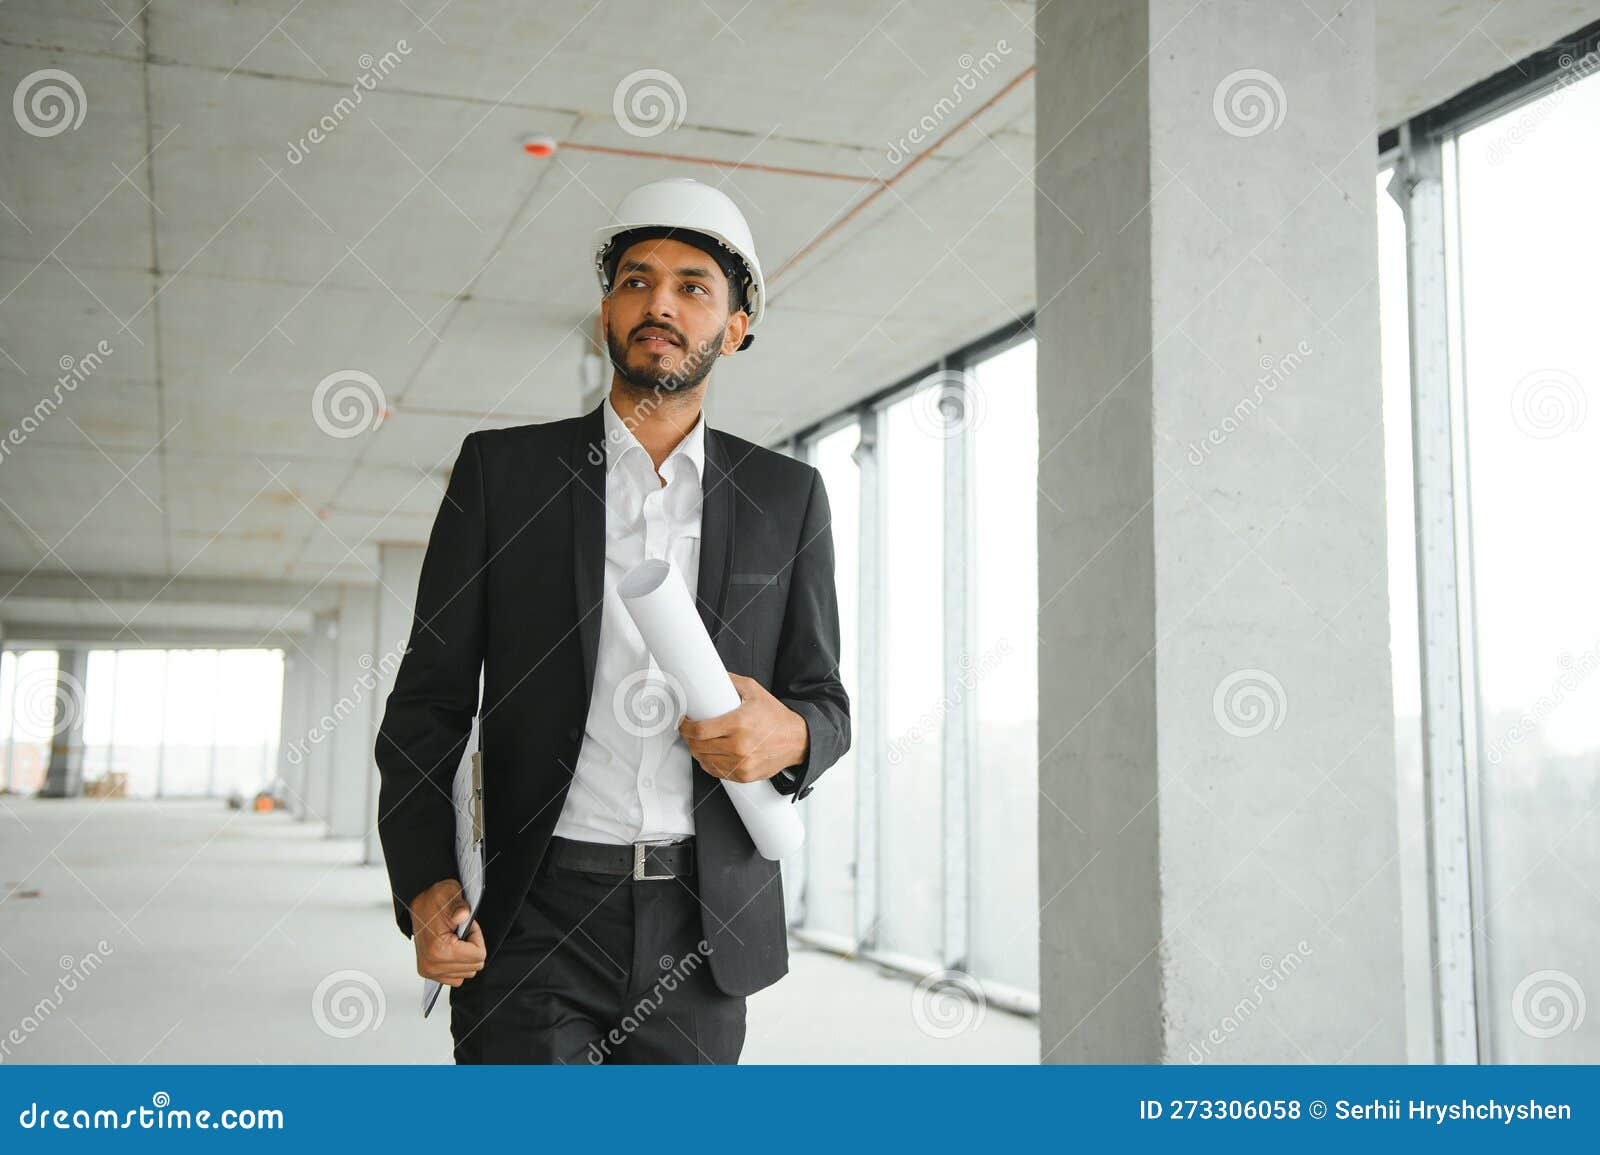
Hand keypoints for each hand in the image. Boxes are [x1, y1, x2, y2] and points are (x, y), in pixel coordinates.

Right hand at [409, 878, 485, 986]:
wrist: (420, 906)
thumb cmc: (435, 901)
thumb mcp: (450, 894)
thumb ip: (459, 906)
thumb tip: (462, 915)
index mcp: (438, 949)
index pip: (478, 956)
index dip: (476, 937)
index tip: (466, 926)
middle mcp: (432, 965)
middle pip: (474, 966)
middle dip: (472, 947)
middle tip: (461, 931)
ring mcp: (430, 971)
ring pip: (467, 973)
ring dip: (466, 956)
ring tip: (456, 938)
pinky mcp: (430, 973)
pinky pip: (457, 978)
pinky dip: (459, 964)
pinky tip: (452, 949)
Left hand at [679, 673, 807, 783]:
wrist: (796, 740)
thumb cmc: (775, 717)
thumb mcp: (754, 691)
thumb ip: (730, 681)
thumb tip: (711, 674)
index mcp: (739, 724)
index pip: (700, 731)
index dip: (685, 727)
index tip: (683, 722)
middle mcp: (740, 746)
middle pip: (699, 746)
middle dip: (688, 738)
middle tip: (689, 730)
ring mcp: (742, 764)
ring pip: (705, 760)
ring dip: (696, 751)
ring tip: (698, 741)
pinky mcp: (744, 776)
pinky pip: (716, 771)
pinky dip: (708, 763)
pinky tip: (710, 753)